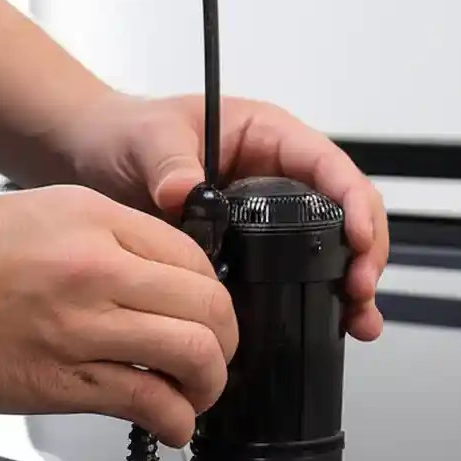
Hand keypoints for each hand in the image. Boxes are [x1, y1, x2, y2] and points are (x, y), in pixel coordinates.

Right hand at [0, 186, 236, 445]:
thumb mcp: (39, 213)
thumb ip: (104, 239)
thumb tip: (159, 277)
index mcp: (93, 217)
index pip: (195, 256)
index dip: (214, 294)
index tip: (209, 315)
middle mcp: (95, 266)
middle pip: (208, 306)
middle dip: (227, 342)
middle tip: (217, 358)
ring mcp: (78, 325)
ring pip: (191, 355)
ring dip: (209, 385)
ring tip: (198, 395)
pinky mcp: (58, 380)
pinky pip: (146, 401)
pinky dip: (176, 420)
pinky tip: (171, 424)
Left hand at [46, 92, 387, 340]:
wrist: (95, 163)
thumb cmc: (127, 134)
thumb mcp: (148, 139)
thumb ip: (169, 162)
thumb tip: (185, 191)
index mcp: (268, 137)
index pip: (329, 165)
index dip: (353, 201)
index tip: (358, 238)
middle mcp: (280, 176)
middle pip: (347, 212)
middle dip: (365, 252)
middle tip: (360, 291)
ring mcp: (271, 216)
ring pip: (333, 248)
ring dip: (352, 285)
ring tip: (358, 321)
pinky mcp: (255, 251)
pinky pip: (299, 274)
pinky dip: (321, 300)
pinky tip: (333, 326)